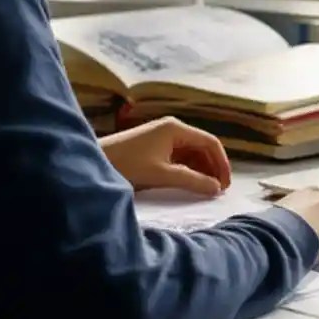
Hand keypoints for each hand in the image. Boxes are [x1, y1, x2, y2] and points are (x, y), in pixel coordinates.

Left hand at [99, 117, 231, 195]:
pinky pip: (179, 156)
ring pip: (191, 152)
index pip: (210, 142)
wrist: (92, 162)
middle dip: (212, 167)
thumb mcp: (162, 174)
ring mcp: (162, 136)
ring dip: (201, 169)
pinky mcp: (153, 145)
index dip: (222, 163)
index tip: (226, 185)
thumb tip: (216, 189)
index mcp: (176, 128)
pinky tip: (189, 182)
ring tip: (205, 188)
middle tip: (217, 190)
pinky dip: (187, 169)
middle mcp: (172, 128)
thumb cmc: (126, 164)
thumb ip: (192, 181)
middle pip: (202, 146)